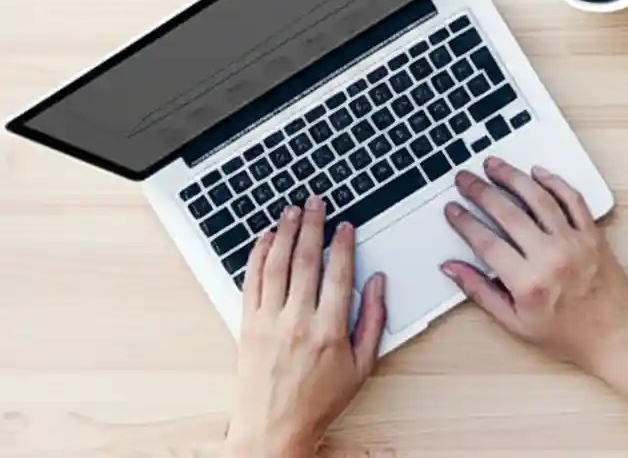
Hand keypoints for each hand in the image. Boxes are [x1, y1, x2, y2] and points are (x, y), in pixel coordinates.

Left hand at [224, 197, 386, 457]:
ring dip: (283, 233)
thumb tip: (377, 284)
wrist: (273, 430)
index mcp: (330, 330)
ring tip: (290, 211)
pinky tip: (264, 240)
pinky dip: (257, 256)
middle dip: (312, 225)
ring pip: (276, 265)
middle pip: (305, 260)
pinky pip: (251, 282)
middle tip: (315, 202)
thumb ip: (373, 320)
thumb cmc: (319, 402)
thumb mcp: (363, 366)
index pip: (338, 273)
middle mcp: (297, 321)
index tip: (345, 225)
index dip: (343, 244)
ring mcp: (268, 322)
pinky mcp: (247, 326)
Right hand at [441, 158, 627, 375]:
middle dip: (481, 191)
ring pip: (539, 198)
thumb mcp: (514, 322)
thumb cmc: (566, 334)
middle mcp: (551, 257)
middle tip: (465, 179)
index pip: (486, 242)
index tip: (452, 209)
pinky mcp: (593, 234)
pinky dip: (554, 182)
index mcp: (528, 282)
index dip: (465, 222)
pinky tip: (537, 172)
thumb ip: (480, 291)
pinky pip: (573, 200)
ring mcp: (574, 242)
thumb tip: (451, 268)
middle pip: (508, 213)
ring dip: (513, 177)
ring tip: (493, 165)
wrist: (615, 335)